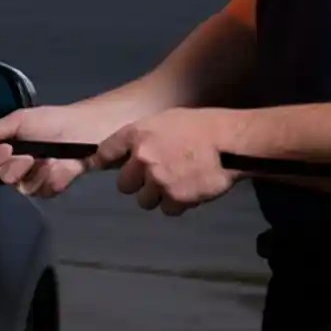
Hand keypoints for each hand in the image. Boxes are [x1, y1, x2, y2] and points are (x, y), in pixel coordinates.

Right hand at [0, 105, 104, 197]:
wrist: (88, 130)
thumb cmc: (54, 121)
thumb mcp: (20, 119)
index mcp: (7, 149)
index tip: (7, 147)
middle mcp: (18, 166)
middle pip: (4, 178)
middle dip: (16, 166)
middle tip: (30, 154)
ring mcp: (35, 179)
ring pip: (24, 187)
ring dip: (37, 172)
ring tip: (51, 158)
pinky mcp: (53, 187)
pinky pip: (44, 191)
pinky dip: (53, 178)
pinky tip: (62, 166)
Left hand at [89, 107, 244, 215]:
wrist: (230, 143)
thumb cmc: (199, 126)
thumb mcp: (164, 121)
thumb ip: (143, 137)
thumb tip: (128, 155)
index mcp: (137, 134)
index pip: (105, 152)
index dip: (103, 161)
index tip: (100, 166)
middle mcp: (142, 159)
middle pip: (123, 186)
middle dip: (137, 184)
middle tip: (155, 177)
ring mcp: (158, 181)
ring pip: (145, 201)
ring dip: (158, 196)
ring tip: (177, 183)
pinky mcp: (175, 199)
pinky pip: (167, 210)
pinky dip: (177, 204)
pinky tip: (189, 190)